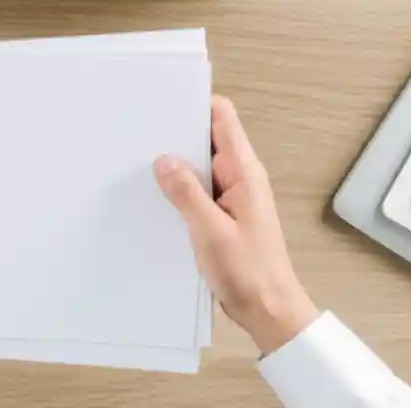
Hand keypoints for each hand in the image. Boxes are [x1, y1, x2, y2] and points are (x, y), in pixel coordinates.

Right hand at [154, 96, 318, 354]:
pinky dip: (180, 188)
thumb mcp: (210, 231)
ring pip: (200, 166)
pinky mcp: (222, 215)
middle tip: (142, 131)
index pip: (223, 118)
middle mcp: (240, 178)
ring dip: (176, 164)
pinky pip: (198, 190)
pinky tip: (157, 195)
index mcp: (244, 172)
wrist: (268, 310)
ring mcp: (231, 196)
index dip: (196, 103)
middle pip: (207, 138)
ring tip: (141, 160)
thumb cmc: (249, 273)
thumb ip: (186, 192)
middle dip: (177, 132)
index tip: (164, 100)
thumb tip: (164, 159)